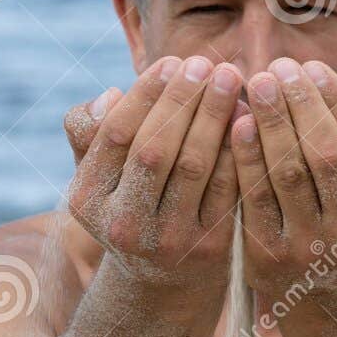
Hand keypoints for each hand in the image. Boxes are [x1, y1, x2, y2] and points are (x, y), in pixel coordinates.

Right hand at [64, 55, 242, 291]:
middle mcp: (123, 225)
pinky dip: (237, 147)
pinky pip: (226, 187)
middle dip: (183, 99)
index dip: (146, 94)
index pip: (116, 134)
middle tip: (206, 62)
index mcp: (88, 200)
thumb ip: (91, 131)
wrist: (163, 276)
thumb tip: (111, 94)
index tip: (172, 61)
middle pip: (154, 150)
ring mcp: (168, 241)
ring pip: (194, 166)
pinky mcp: (209, 248)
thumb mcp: (99, 174)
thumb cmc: (131, 201)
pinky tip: (248, 115)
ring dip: (214, 115)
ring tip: (230, 78)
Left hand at [230, 58, 336, 297]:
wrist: (323, 285)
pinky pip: (254, 196)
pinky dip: (246, 154)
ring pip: (289, 172)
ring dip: (272, 120)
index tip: (313, 66)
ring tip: (258, 82)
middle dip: (302, 104)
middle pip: (327, 155)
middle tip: (280, 67)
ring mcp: (310, 249)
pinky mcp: (267, 257)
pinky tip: (239, 121)